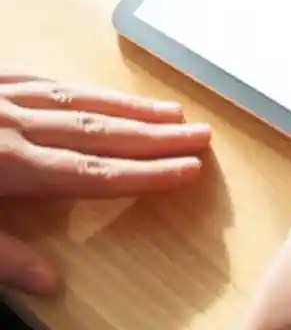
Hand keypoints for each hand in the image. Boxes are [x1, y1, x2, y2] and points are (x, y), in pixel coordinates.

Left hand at [0, 71, 212, 294]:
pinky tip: (94, 91)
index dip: (146, 174)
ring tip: (171, 110)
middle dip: (156, 136)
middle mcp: (14, 125)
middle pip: (100, 132)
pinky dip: (73, 87)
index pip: (94, 173)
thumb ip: (1, 257)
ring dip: (128, 107)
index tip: (189, 170)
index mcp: (9, 166)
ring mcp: (1, 97)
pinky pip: (36, 78)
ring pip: (77, 100)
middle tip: (201, 134)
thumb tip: (49, 283)